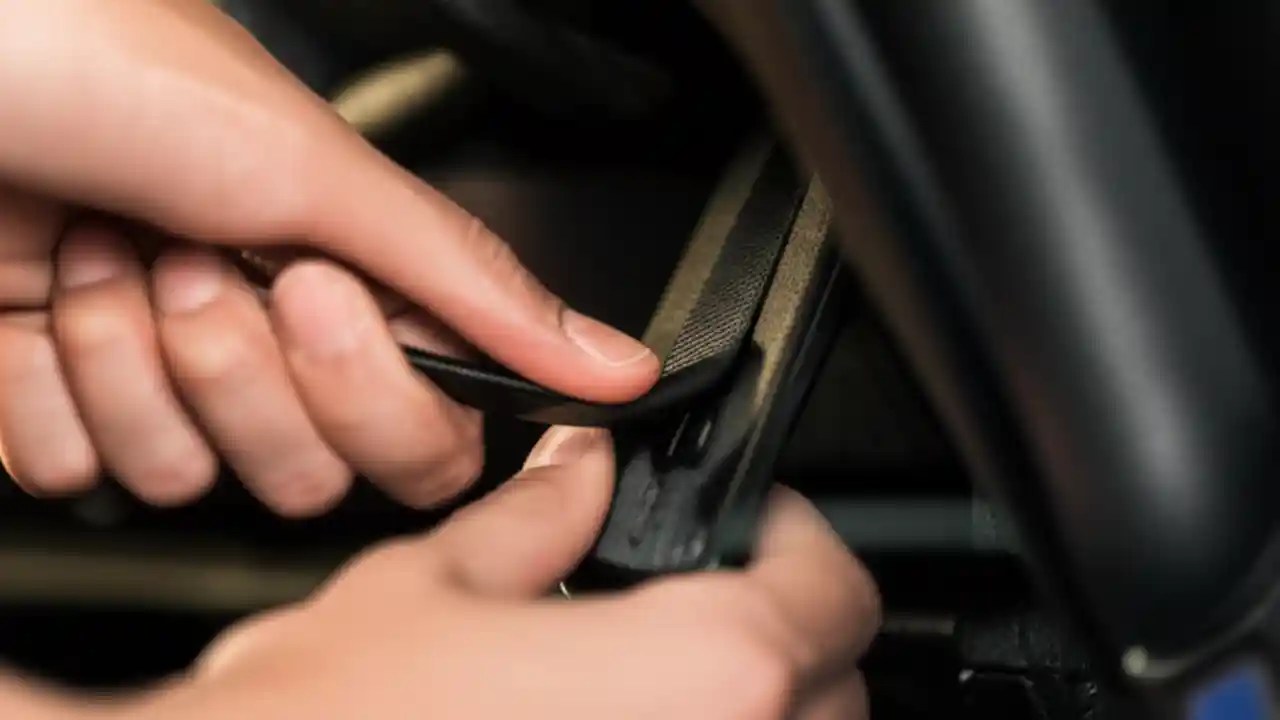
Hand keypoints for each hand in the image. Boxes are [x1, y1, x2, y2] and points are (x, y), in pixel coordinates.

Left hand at [0, 0, 658, 514]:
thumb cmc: (96, 55)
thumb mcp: (311, 167)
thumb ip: (470, 283)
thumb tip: (614, 361)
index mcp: (346, 277)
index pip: (424, 434)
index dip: (375, 392)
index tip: (317, 291)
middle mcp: (262, 330)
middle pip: (310, 473)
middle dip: (241, 367)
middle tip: (197, 253)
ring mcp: (155, 370)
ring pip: (188, 478)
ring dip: (132, 359)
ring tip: (102, 248)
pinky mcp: (48, 397)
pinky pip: (77, 474)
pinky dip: (43, 388)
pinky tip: (32, 300)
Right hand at [104, 428, 878, 719]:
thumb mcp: (426, 593)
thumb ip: (528, 523)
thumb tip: (572, 476)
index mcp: (699, 674)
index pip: (834, 594)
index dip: (798, 547)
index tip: (759, 537)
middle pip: (828, 692)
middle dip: (775, 639)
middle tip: (694, 608)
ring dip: (741, 713)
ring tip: (642, 686)